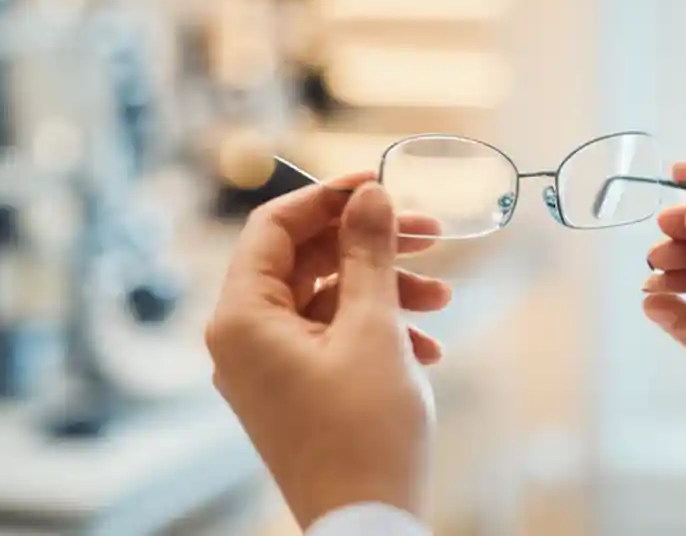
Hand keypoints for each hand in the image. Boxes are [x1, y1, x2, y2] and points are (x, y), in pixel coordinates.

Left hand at [206, 174, 448, 526]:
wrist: (367, 525)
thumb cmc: (364, 431)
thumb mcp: (373, 328)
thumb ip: (369, 252)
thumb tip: (370, 194)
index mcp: (242, 318)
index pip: (275, 226)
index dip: (331, 196)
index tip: (383, 183)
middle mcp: (243, 339)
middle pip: (307, 261)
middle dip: (374, 247)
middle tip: (431, 234)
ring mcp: (267, 369)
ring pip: (327, 300)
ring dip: (387, 290)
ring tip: (443, 299)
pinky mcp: (294, 392)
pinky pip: (332, 339)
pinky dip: (378, 331)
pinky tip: (428, 346)